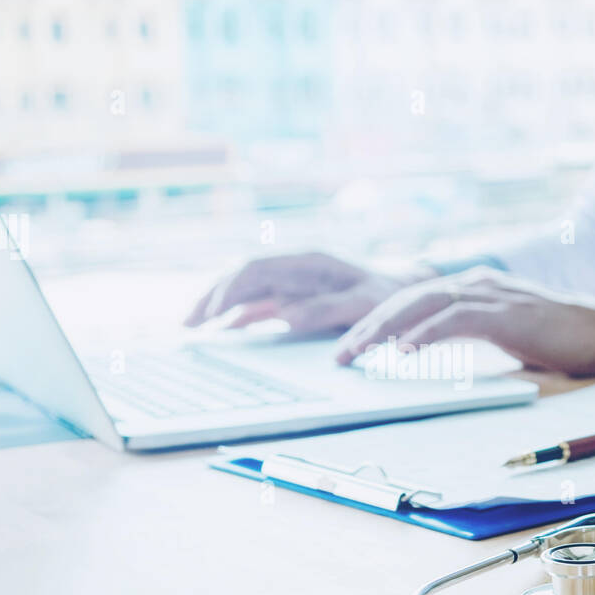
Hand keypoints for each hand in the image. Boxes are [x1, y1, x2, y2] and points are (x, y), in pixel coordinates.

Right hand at [184, 251, 435, 332]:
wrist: (407, 290)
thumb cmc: (389, 296)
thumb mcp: (364, 303)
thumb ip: (327, 308)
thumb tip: (285, 315)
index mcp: (308, 263)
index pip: (255, 270)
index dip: (228, 290)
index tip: (210, 314)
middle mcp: (296, 268)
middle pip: (242, 277)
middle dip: (212, 297)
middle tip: (187, 324)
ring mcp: (294, 282)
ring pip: (246, 289)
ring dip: (219, 305)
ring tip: (193, 327)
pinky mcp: (297, 296)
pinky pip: (260, 303)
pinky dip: (237, 315)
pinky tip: (222, 331)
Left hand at [333, 267, 594, 375]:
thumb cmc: (560, 340)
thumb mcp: (503, 336)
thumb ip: (470, 337)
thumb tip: (434, 355)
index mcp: (473, 287)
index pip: (412, 299)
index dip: (376, 321)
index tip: (349, 347)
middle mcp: (476, 282)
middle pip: (406, 298)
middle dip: (367, 326)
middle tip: (338, 354)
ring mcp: (491, 293)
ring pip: (422, 304)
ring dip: (384, 329)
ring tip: (357, 354)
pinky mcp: (506, 312)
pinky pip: (454, 320)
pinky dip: (424, 335)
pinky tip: (401, 353)